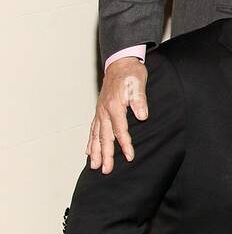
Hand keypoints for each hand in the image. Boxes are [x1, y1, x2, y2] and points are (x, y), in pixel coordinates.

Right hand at [87, 59, 148, 173]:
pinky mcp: (100, 111)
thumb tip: (142, 116)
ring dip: (95, 152)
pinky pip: (93, 129)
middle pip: (104, 137)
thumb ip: (139, 100)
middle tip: (105, 170)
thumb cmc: (131, 74)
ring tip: (94, 166)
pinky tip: (89, 151)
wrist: (120, 63)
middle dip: (105, 155)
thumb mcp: (138, 84)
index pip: (120, 130)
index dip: (125, 144)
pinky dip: (90, 141)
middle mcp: (104, 111)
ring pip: (96, 135)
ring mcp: (100, 112)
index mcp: (114, 106)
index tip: (129, 157)